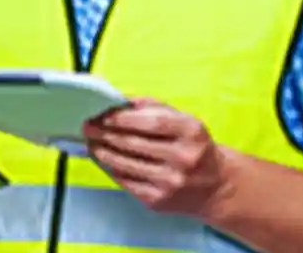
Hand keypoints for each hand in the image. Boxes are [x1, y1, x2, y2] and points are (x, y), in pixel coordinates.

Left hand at [83, 99, 231, 218]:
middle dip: (105, 134)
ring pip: (126, 164)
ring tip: (90, 142)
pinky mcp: (158, 200)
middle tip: (87, 127)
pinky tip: (102, 159)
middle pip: (134, 144)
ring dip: (102, 152)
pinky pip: (126, 182)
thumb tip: (116, 101)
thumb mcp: (181, 120)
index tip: (102, 115)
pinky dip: (110, 169)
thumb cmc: (192, 145)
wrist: (215, 186)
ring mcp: (170, 182)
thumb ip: (151, 107)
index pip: (151, 123)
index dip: (123, 119)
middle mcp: (183, 158)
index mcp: (191, 132)